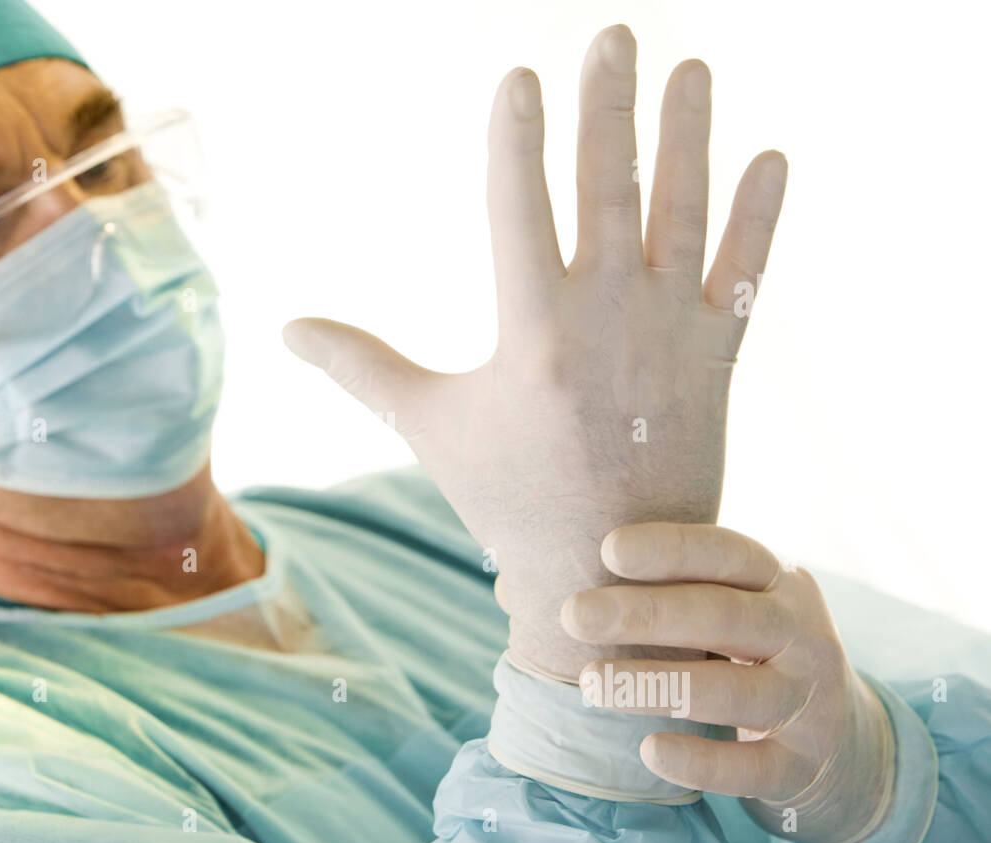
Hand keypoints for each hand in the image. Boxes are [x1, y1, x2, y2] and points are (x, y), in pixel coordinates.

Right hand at [283, 24, 787, 679]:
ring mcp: (669, 338)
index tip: (521, 76)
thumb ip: (361, 365)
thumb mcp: (428, 425)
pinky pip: (745, 275)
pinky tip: (771, 157)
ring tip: (693, 68)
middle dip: (609, 106)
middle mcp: (606, 321)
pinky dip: (760, 219)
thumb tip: (285, 328)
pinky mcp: (718, 361)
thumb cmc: (505, 498)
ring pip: (683, 215)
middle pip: (607, 189)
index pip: (520, 209)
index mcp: (530, 332)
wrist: (609, 575)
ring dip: (689, 137)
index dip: (519, 138)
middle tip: (614, 35)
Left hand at [564, 522, 895, 842]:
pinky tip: (649, 751)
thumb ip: (659, 589)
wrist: (845, 744)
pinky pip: (749, 766)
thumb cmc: (751, 656)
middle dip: (644, 614)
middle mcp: (802, 635)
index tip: (608, 548)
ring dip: (654, 686)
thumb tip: (516, 580)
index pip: (727, 553)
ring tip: (589, 685)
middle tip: (573, 615)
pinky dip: (700, 761)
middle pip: (723, 616)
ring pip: (730, 691)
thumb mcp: (732, 609)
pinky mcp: (802, 764)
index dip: (670, 549)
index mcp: (778, 583)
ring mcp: (808, 701)